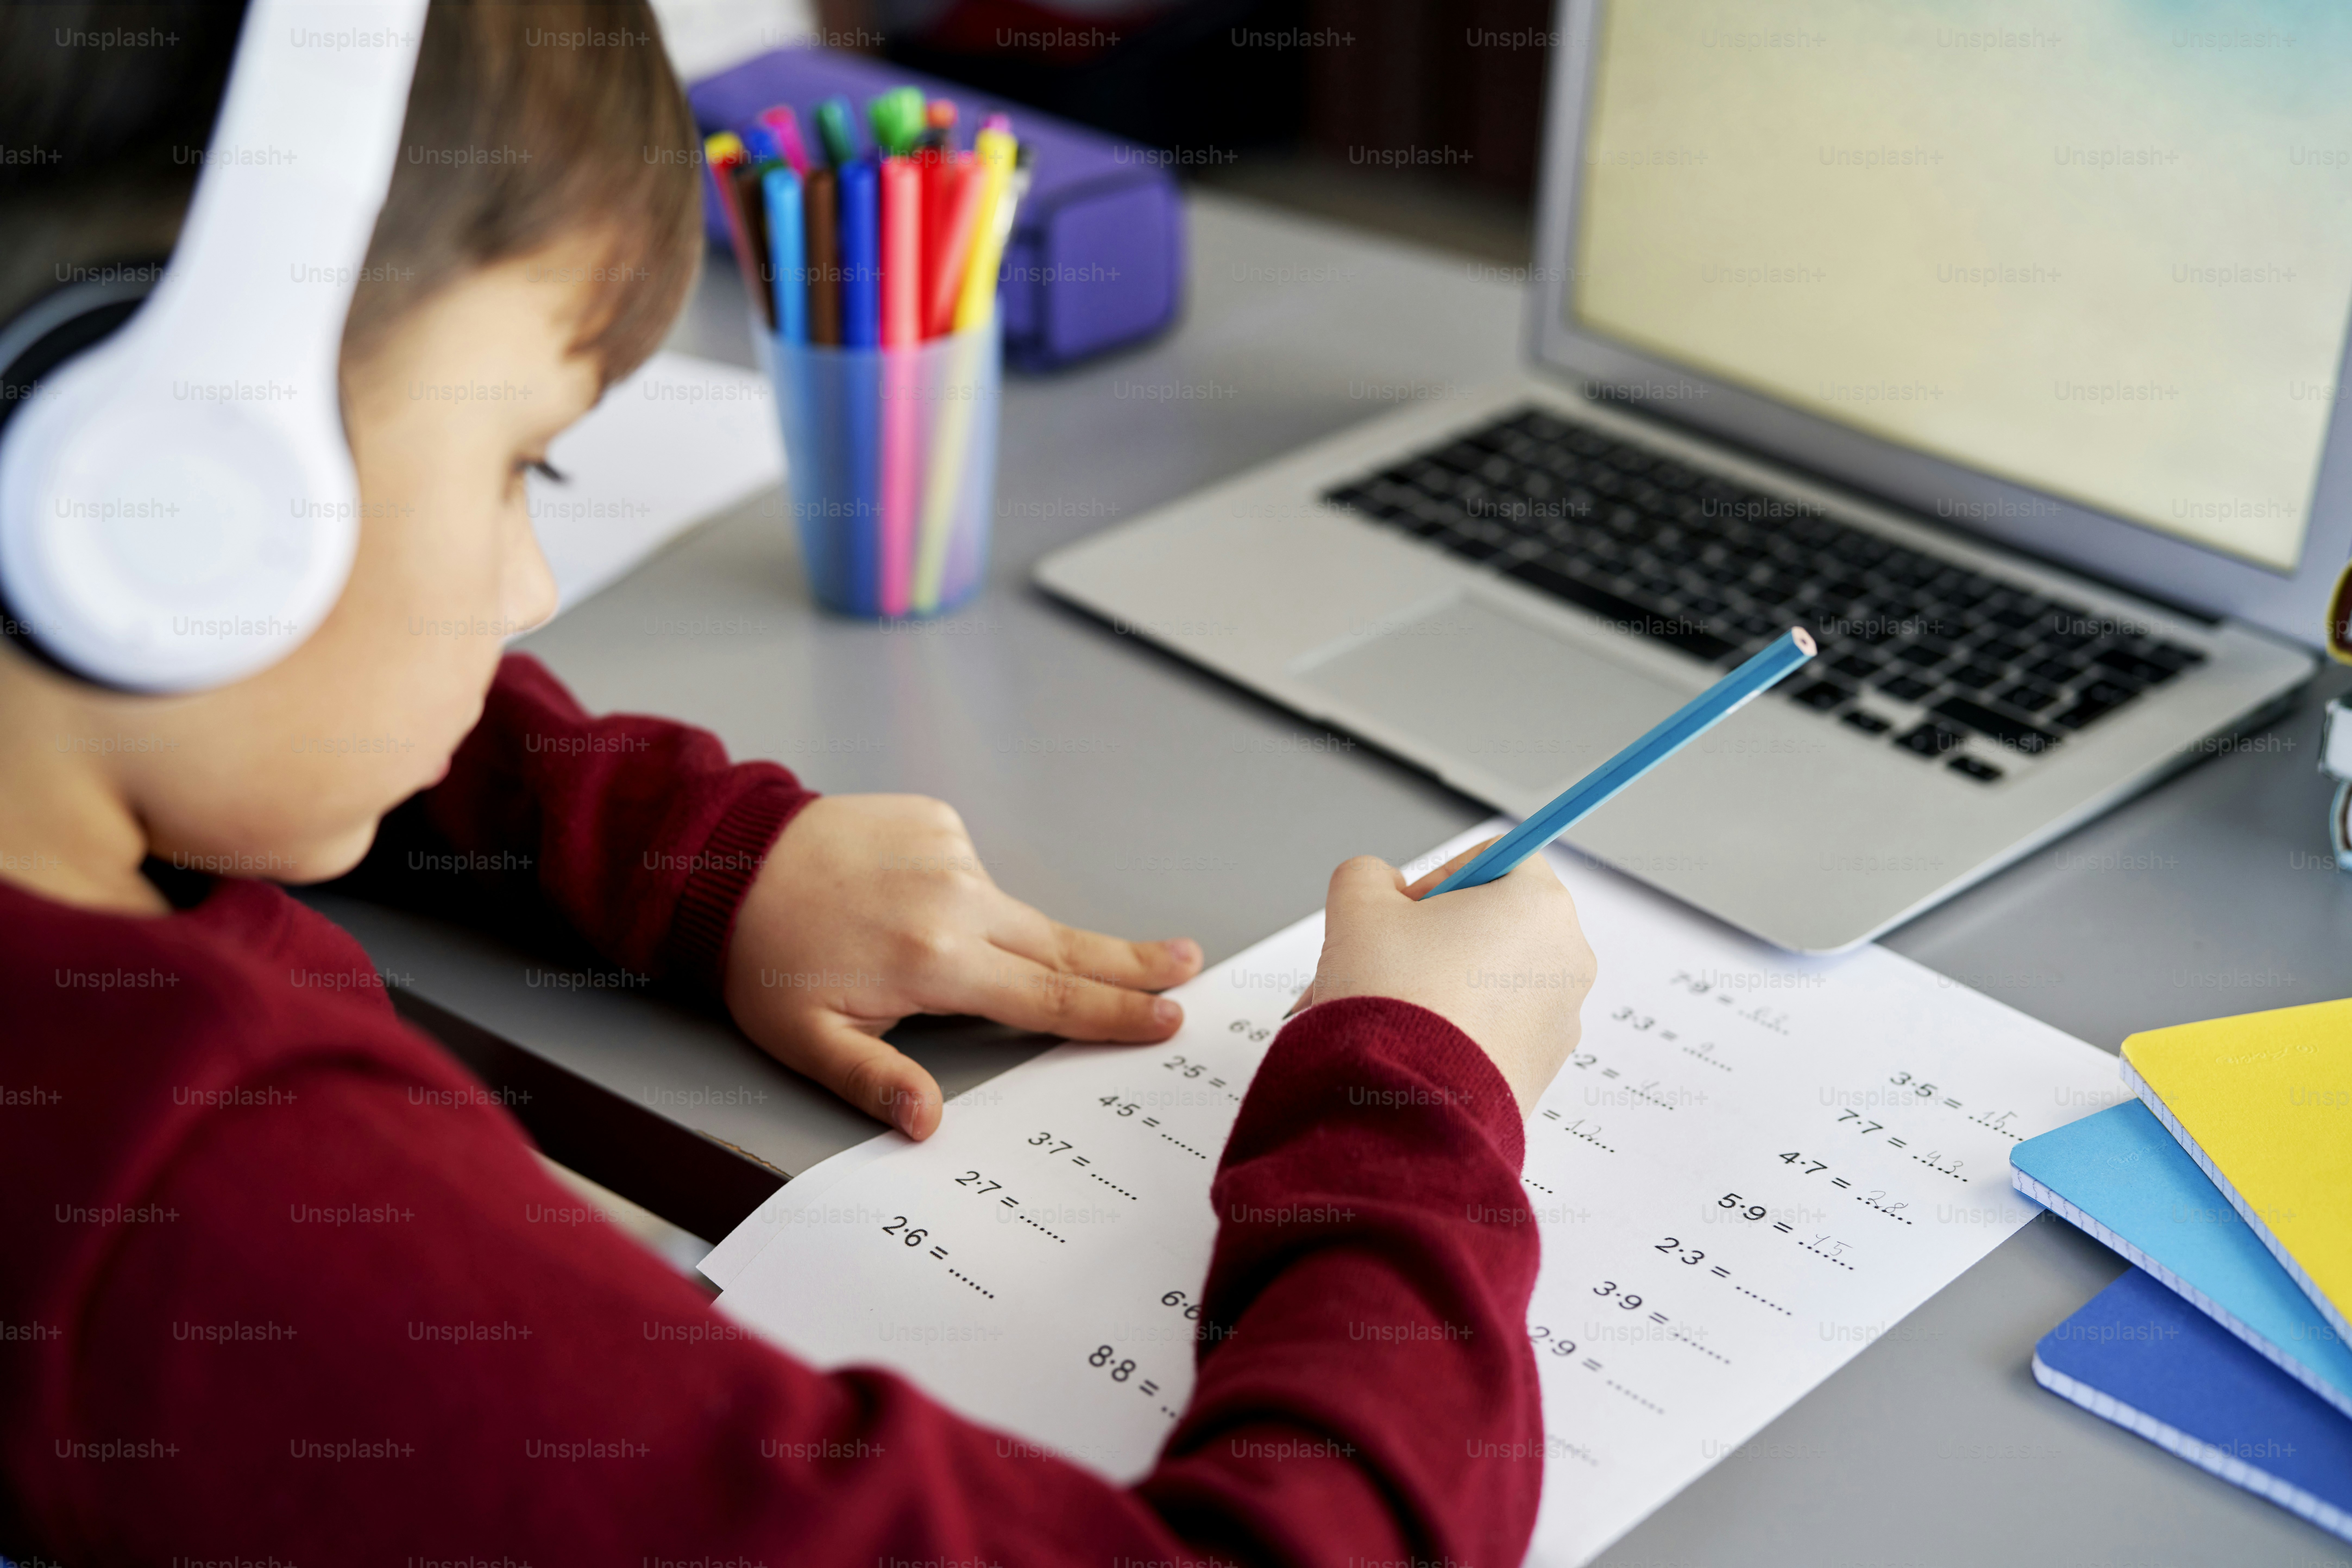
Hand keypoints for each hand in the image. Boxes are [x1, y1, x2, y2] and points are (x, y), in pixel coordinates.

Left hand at [723, 794, 1202, 1138]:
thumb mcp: (805, 1038)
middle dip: (1132, 962)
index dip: (1114, 1012)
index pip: (1048, 997)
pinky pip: (971, 874)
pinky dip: (960, 898)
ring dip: (1029, 939)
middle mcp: (957, 900)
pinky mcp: (938, 820)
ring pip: (1016, 913)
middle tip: (1190, 965)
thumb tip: (928, 1124)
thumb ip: (873, 1081)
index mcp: (935, 961)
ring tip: (976, 952)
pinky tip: (907, 906)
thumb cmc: (765, 956)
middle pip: (1065, 946)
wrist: (727, 858)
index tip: (1167, 1016)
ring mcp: (951, 853)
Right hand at [1297, 839, 1596, 1114]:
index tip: (1405, 911)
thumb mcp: (1359, 906)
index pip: (1497, 858)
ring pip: (1494, 978)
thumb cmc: (1393, 998)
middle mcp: (1567, 959)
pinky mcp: (1544, 1068)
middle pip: (1496, 922)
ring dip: (1443, 982)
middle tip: (1390, 959)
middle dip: (1438, 936)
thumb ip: (1368, 875)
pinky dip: (1460, 1028)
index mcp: (1540, 904)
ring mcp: (1561, 1019)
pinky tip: (1413, 1044)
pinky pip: (1500, 1029)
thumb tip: (1381, 888)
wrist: (1404, 1102)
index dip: (1441, 877)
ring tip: (1392, 1008)